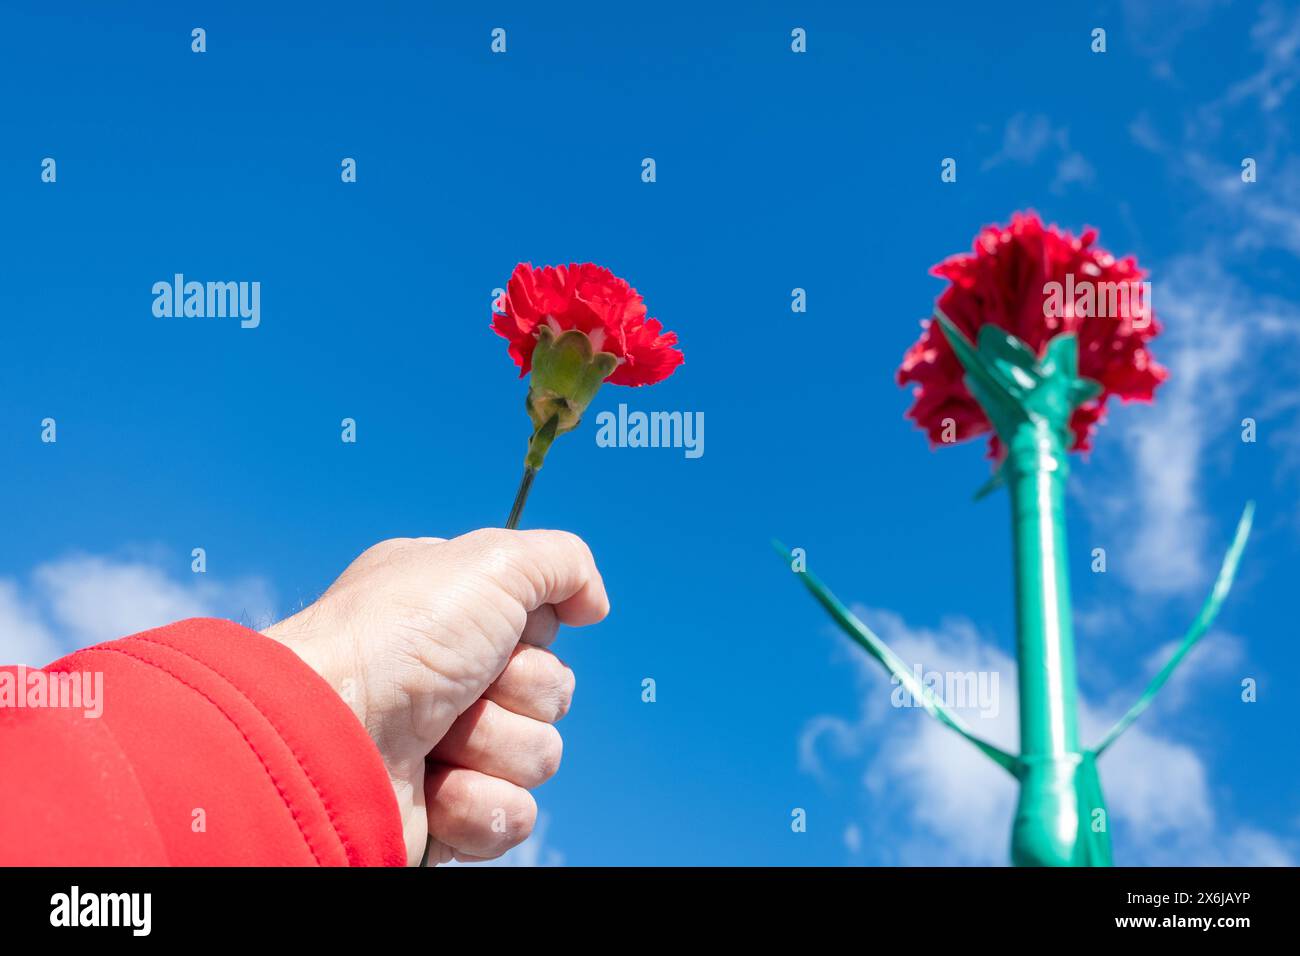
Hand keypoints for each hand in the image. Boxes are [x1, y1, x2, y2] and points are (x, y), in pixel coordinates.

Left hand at [261, 529, 608, 864]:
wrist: (329, 735)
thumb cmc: (400, 638)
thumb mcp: (492, 562)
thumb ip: (562, 563)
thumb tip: (594, 606)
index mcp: (453, 614)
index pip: (541, 631)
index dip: (529, 635)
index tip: (494, 629)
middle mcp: (449, 677)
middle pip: (552, 693)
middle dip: (516, 693)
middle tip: (459, 688)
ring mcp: (448, 749)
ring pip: (540, 757)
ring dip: (493, 748)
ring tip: (434, 740)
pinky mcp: (446, 815)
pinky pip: (513, 816)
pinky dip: (477, 804)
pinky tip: (432, 789)